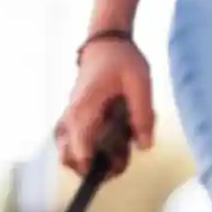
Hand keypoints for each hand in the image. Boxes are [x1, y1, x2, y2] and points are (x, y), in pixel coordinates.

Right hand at [56, 38, 154, 176]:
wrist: (105, 43)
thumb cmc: (121, 60)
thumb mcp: (140, 83)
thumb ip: (142, 115)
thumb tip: (144, 146)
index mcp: (83, 112)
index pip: (79, 152)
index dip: (94, 168)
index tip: (113, 168)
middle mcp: (70, 118)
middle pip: (68, 159)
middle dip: (93, 168)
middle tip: (118, 161)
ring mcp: (68, 119)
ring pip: (68, 153)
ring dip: (90, 159)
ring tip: (116, 150)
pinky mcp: (72, 118)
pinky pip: (72, 143)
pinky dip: (88, 148)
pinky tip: (109, 138)